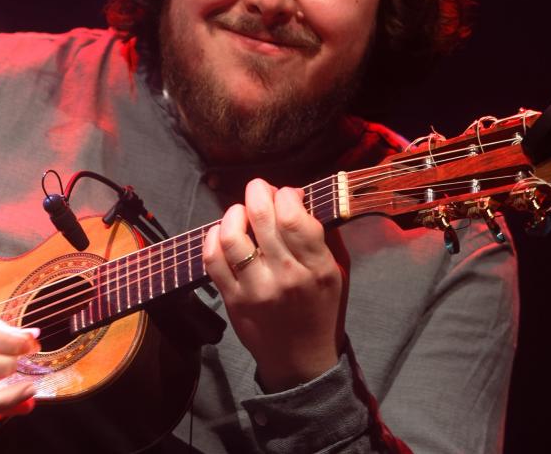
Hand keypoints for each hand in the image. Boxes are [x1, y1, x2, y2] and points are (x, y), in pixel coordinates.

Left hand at [203, 179, 349, 391]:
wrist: (302, 362)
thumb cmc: (322, 311)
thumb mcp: (337, 272)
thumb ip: (322, 235)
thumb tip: (298, 197)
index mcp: (318, 268)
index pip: (294, 218)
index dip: (286, 195)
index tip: (287, 194)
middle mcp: (286, 276)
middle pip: (262, 219)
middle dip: (257, 192)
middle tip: (259, 189)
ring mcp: (256, 289)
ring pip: (232, 237)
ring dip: (233, 214)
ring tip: (240, 212)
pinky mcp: (233, 300)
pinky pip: (213, 260)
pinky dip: (212, 238)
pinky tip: (221, 232)